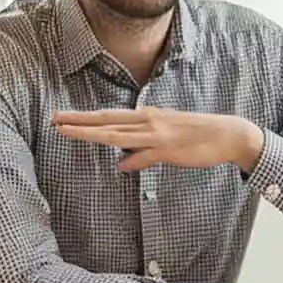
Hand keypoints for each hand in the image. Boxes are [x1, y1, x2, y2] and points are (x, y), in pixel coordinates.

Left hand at [53, 107, 265, 172]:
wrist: (228, 134)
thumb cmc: (197, 136)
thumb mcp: (165, 143)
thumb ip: (142, 152)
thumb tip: (122, 162)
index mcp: (146, 117)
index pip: (108, 117)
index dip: (84, 119)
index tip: (62, 118)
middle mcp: (147, 121)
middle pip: (106, 121)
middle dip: (79, 121)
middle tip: (54, 119)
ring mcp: (157, 134)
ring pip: (118, 134)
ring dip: (91, 132)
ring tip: (68, 131)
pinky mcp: (170, 148)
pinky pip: (147, 155)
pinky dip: (134, 160)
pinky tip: (121, 165)